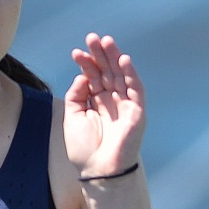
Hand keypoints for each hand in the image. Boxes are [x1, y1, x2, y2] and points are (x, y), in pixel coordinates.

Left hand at [64, 33, 145, 179]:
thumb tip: (82, 76)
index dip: (86, 64)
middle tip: (92, 38)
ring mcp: (125, 105)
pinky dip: (130, 74)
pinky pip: (135, 89)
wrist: (98, 171)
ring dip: (115, 58)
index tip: (76, 53)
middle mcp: (111, 101)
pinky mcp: (137, 112)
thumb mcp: (72, 117)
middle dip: (100, 55)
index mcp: (96, 102)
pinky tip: (123, 60)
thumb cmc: (84, 149)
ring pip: (121, 76)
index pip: (93, 77)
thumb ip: (76, 95)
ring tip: (106, 41)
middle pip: (107, 72)